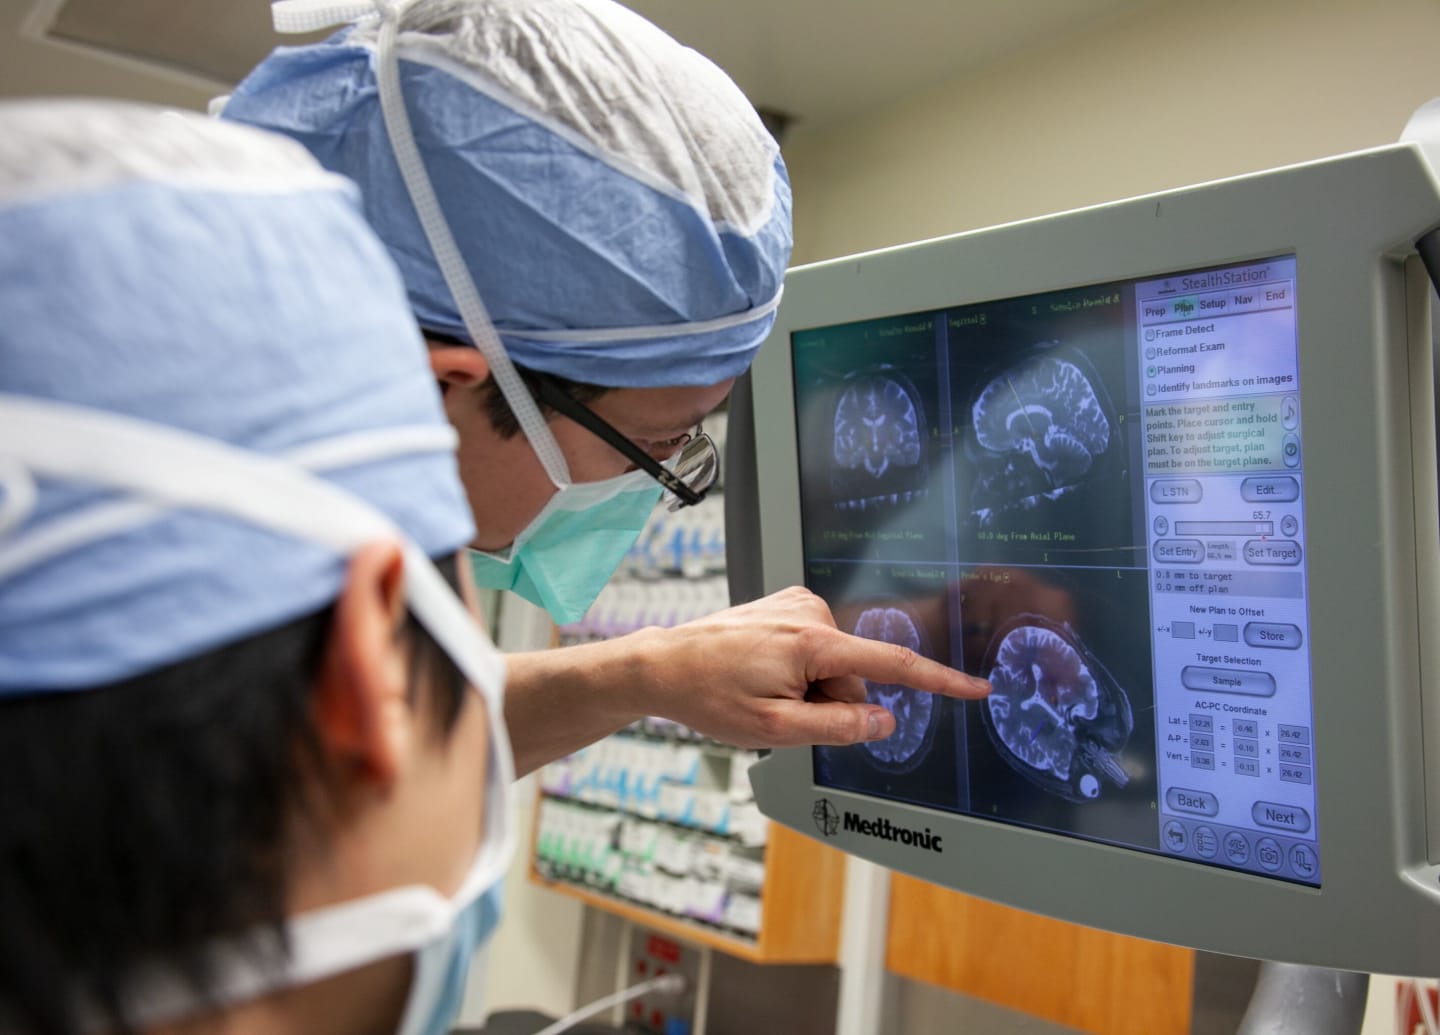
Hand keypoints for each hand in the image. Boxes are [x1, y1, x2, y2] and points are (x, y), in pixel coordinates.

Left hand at [635, 586, 989, 748]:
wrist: (665, 665)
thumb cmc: (709, 695)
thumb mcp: (776, 730)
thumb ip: (838, 727)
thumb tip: (884, 720)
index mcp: (812, 642)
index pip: (892, 664)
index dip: (939, 682)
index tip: (975, 688)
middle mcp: (811, 613)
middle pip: (854, 676)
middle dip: (830, 703)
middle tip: (779, 712)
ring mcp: (797, 605)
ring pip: (834, 666)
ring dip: (811, 689)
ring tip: (763, 691)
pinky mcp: (787, 606)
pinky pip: (815, 649)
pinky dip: (800, 671)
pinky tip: (762, 675)